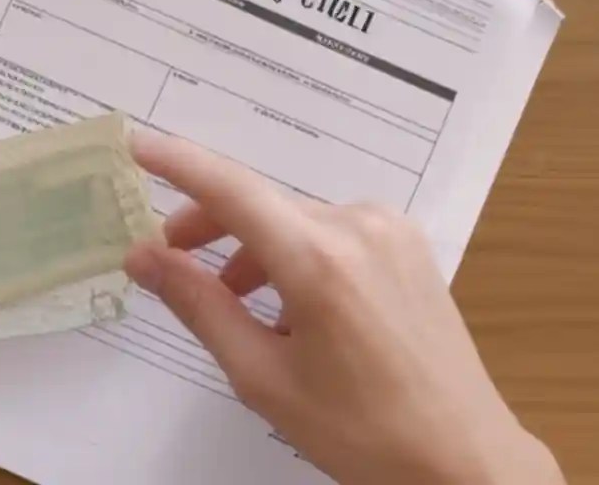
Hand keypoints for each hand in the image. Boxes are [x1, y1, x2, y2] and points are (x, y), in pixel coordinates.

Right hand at [124, 131, 563, 484]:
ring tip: (237, 307)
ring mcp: (390, 231)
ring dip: (252, 250)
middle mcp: (359, 226)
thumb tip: (142, 257)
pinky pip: (331, 232)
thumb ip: (199, 306)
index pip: (231, 190)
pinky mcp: (408, 245)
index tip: (135, 145)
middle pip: (260, 204)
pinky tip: (291, 308)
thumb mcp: (263, 376)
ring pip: (294, 220)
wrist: (463, 458)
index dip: (177, 162)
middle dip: (207, 226)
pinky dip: (295, 256)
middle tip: (169, 261)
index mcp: (320, 260)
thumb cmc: (359, 431)